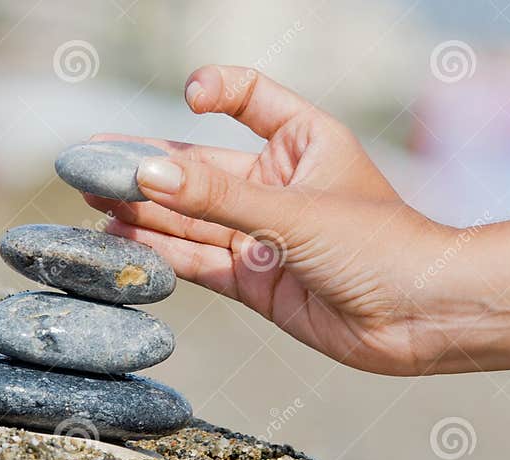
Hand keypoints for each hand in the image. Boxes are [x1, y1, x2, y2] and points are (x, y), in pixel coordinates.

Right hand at [85, 65, 451, 374]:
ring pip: (192, 218)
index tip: (188, 97)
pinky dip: (162, 253)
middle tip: (90, 162)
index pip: (250, 98)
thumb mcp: (293, 211)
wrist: (420, 318)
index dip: (216, 91)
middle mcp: (278, 186)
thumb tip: (146, 176)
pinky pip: (199, 260)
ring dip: (145, 212)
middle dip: (147, 167)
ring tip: (93, 200)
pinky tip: (122, 242)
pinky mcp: (255, 280)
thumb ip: (218, 197)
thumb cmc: (381, 246)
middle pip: (201, 169)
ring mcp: (263, 234)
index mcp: (303, 142)